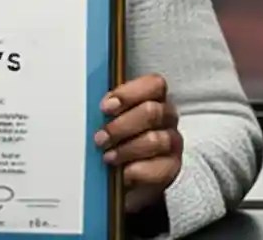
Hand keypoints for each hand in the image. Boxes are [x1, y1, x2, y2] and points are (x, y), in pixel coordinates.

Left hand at [94, 73, 182, 213]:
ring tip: (108, 157)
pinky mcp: (172, 167)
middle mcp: (166, 117)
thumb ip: (105, 112)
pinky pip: (159, 168)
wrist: (121, 179)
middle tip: (100, 138)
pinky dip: (137, 171)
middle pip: (152, 112)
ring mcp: (172, 142)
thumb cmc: (113, 142)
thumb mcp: (106, 122)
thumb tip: (90, 109)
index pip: (153, 85)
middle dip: (121, 126)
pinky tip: (123, 174)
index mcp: (152, 98)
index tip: (105, 108)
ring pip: (156, 140)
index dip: (129, 94)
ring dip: (127, 149)